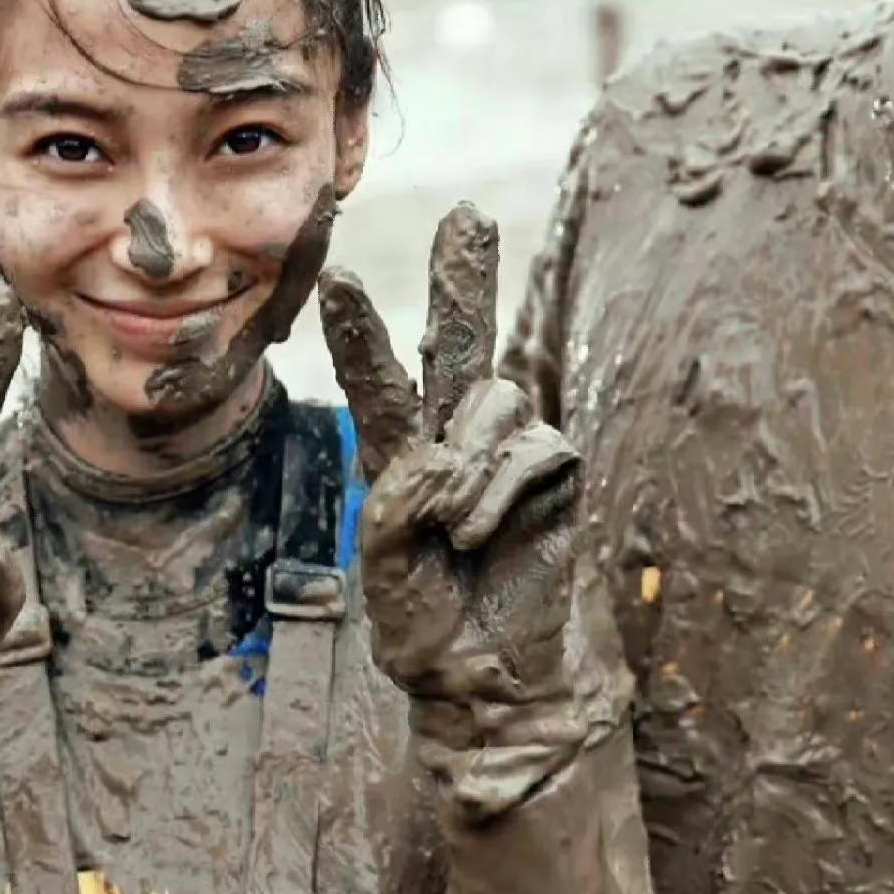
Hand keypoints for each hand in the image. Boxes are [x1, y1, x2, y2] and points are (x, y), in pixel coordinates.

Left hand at [320, 205, 580, 710]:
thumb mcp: (382, 566)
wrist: (484, 677)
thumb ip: (397, 502)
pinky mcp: (557, 476)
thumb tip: (443, 454)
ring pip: (496, 399)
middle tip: (466, 216)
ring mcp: (512, 455)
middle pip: (465, 342)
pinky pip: (533, 447)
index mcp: (404, 458)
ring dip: (467, 470)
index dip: (361, 336)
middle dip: (467, 278)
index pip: (384, 385)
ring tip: (454, 536)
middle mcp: (459, 443)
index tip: (336, 277)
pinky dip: (498, 494)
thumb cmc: (427, 625)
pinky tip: (479, 540)